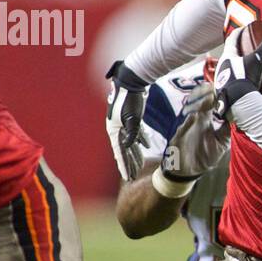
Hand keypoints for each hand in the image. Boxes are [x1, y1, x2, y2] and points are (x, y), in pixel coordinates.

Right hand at [106, 61, 148, 181]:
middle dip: (129, 164)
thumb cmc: (131, 100)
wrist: (131, 82)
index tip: (127, 178)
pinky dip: (142, 140)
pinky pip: (136, 132)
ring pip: (131, 143)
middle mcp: (118, 129)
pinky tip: (147, 146)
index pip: (119, 153)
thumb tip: (128, 146)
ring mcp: (124, 124)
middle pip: (124, 150)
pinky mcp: (132, 118)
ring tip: (140, 166)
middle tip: (133, 177)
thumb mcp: (132, 118)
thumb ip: (131, 133)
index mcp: (114, 130)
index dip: (124, 166)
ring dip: (136, 154)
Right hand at [162, 82, 228, 181]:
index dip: (216, 95)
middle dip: (205, 93)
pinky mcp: (178, 138)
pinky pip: (182, 128)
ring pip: (191, 112)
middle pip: (199, 103)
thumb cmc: (203, 156)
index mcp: (205, 121)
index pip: (210, 104)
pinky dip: (187, 122)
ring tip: (209, 98)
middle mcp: (196, 121)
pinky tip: (194, 116)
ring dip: (199, 105)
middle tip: (214, 86)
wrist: (187, 171)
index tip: (224, 86)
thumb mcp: (220, 144)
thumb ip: (227, 131)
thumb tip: (240, 119)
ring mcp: (186, 128)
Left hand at [212, 29, 261, 123]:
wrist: (237, 102)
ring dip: (237, 65)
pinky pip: (231, 80)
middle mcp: (221, 66)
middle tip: (247, 47)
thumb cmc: (244, 78)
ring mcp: (221, 79)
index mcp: (227, 56)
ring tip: (247, 65)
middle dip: (238, 49)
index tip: (244, 28)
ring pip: (229, 67)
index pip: (232, 39)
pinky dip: (237, 78)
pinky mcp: (224, 90)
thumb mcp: (257, 62)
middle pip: (230, 53)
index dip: (239, 32)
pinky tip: (245, 82)